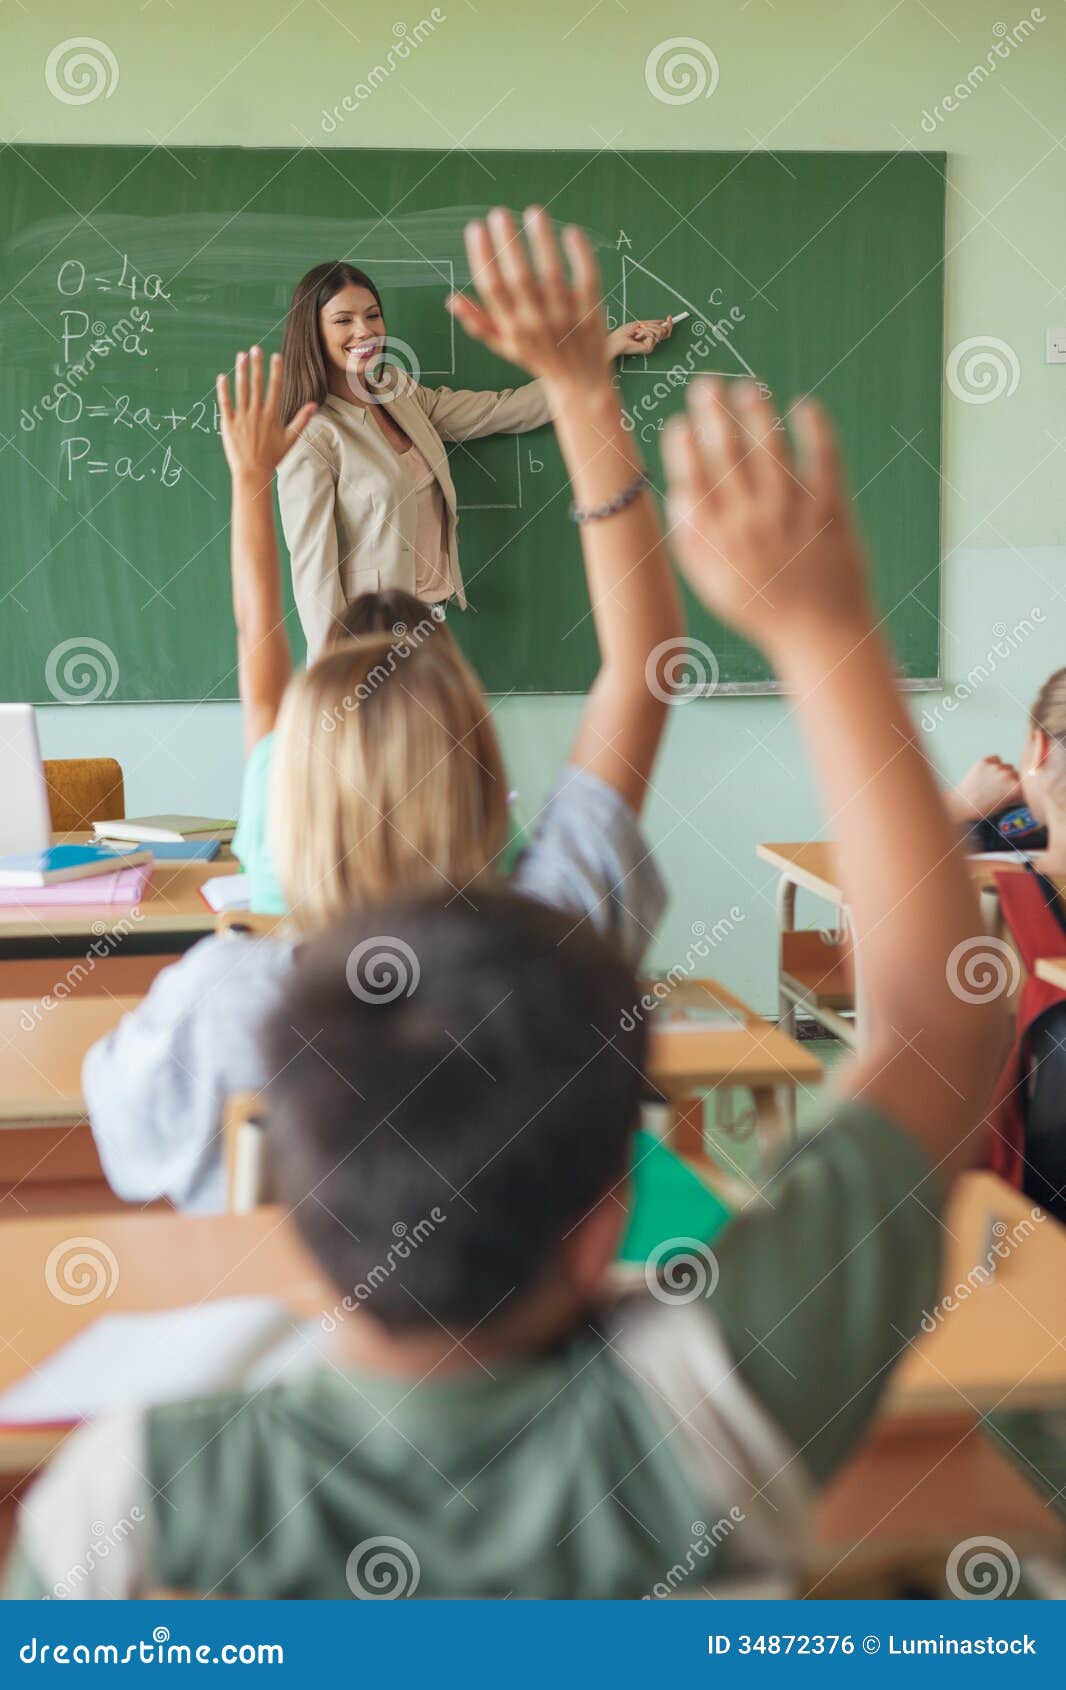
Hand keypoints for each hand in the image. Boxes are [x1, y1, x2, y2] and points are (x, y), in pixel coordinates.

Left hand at [217, 347, 315, 484]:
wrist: (252, 472)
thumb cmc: (272, 457)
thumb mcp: (290, 439)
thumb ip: (301, 420)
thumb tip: (313, 405)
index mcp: (272, 415)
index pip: (275, 387)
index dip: (275, 370)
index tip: (275, 356)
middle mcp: (256, 413)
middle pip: (257, 384)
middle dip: (256, 365)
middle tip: (255, 348)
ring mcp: (241, 418)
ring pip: (241, 390)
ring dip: (241, 371)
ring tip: (240, 356)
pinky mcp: (228, 424)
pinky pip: (225, 403)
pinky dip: (223, 389)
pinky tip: (222, 376)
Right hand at [446, 206, 607, 388]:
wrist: (580, 385)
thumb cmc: (538, 359)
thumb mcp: (505, 346)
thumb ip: (479, 322)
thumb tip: (450, 299)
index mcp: (512, 328)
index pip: (492, 289)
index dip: (482, 257)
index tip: (476, 228)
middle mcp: (536, 323)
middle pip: (520, 279)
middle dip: (508, 244)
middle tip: (499, 213)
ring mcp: (565, 318)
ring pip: (552, 275)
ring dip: (542, 242)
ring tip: (533, 212)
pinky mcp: (591, 313)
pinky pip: (586, 280)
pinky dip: (580, 256)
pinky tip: (571, 232)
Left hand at [607, 317, 672, 358]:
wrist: (616, 340)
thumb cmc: (624, 333)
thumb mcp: (640, 324)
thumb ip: (652, 323)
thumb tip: (663, 321)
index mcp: (649, 337)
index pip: (664, 332)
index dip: (669, 324)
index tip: (669, 317)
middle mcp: (651, 342)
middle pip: (665, 331)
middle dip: (654, 324)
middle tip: (643, 325)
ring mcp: (650, 346)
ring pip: (660, 331)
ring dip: (648, 327)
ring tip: (638, 331)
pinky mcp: (648, 348)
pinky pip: (652, 334)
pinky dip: (644, 331)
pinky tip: (637, 336)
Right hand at [662, 378, 872, 656]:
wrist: (820, 635)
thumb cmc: (762, 610)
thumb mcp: (712, 584)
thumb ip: (690, 540)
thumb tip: (677, 492)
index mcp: (719, 538)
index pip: (694, 479)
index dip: (685, 446)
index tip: (680, 422)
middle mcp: (751, 519)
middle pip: (728, 454)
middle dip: (714, 414)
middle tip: (706, 384)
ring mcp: (792, 512)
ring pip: (771, 448)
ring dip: (757, 412)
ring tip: (748, 388)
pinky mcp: (829, 509)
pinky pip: (822, 459)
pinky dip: (814, 429)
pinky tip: (805, 405)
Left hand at [949, 755, 1023, 822]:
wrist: (963, 804)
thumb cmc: (984, 807)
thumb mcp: (1006, 804)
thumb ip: (1017, 793)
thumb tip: (1026, 783)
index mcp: (1016, 788)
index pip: (1024, 782)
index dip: (1019, 787)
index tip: (1013, 791)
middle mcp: (1008, 775)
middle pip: (1015, 772)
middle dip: (1010, 779)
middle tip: (998, 788)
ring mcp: (996, 767)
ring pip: (1005, 765)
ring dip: (1001, 771)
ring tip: (989, 783)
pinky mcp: (984, 761)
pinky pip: (995, 759)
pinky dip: (992, 764)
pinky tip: (985, 774)